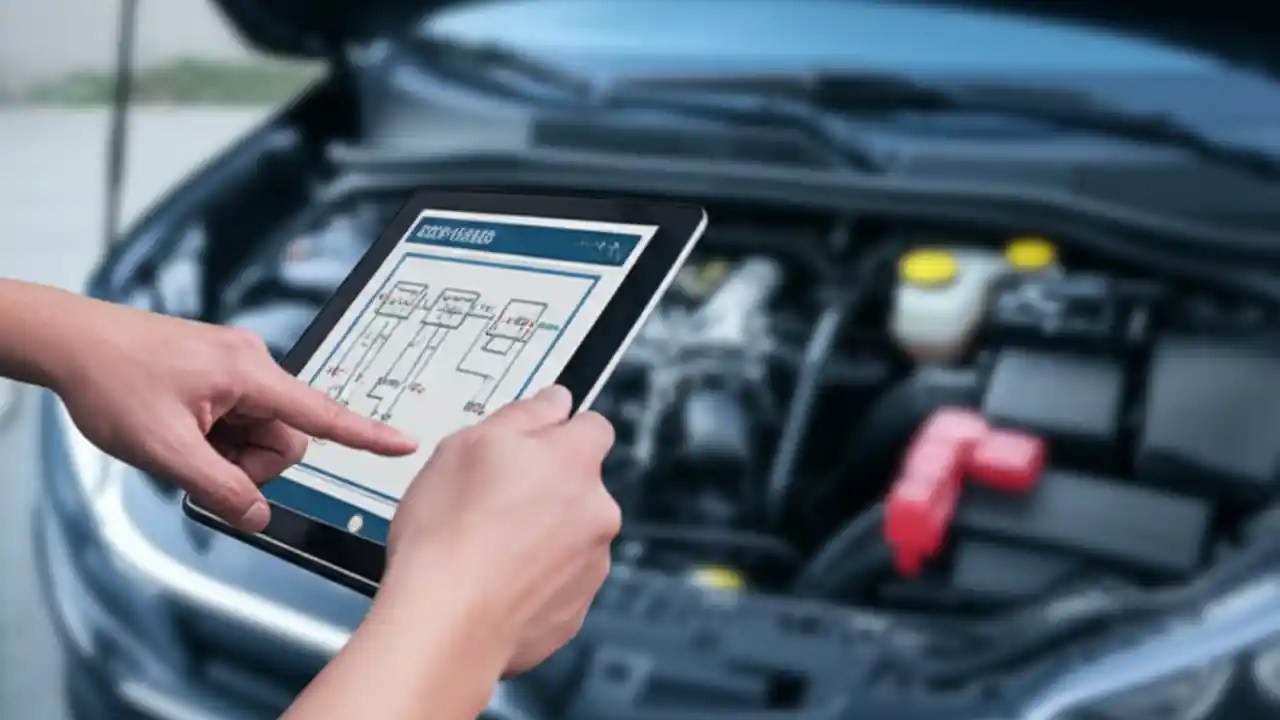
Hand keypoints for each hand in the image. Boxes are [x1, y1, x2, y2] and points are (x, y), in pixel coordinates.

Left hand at [46, 298, 416, 531]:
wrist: (72, 342)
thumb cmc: (112, 381)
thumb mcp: (163, 450)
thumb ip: (219, 488)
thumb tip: (257, 516)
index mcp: (248, 373)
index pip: (321, 413)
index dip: (366, 435)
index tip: (404, 445)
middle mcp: (251, 363)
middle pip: (284, 436)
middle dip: (249, 462)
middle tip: (198, 463)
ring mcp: (236, 366)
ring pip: (260, 431)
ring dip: (228, 451)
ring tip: (181, 441)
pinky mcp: (221, 371)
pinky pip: (240, 417)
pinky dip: (217, 435)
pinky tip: (181, 428)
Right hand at [383, 385, 619, 675]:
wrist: (445, 623)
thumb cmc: (448, 533)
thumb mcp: (467, 445)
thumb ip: (523, 416)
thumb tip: (556, 400)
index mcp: (575, 462)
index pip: (593, 427)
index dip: (561, 433)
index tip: (533, 445)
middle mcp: (597, 512)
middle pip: (580, 486)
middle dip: (545, 490)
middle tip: (491, 503)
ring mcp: (591, 565)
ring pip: (571, 536)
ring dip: (541, 537)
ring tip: (486, 549)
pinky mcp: (575, 611)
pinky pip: (558, 583)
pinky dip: (534, 581)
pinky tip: (494, 583)